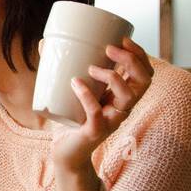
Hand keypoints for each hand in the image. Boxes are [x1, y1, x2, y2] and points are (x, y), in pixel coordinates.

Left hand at [51, 37, 153, 171]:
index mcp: (123, 95)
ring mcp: (112, 120)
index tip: (122, 39)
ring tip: (90, 68)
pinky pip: (98, 114)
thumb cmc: (71, 117)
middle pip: (144, 81)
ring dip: (112, 77)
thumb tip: (45, 42)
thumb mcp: (72, 89)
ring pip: (129, 97)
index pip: (145, 73)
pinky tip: (75, 83)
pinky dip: (87, 97)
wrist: (65, 151)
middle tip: (109, 49)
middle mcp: (123, 107)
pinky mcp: (95, 131)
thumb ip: (63, 67)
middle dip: (131, 60)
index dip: (139, 54)